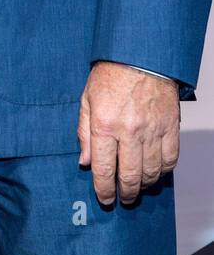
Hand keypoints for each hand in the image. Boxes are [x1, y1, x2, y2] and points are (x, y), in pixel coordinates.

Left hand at [77, 61, 178, 204]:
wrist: (140, 55)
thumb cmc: (111, 74)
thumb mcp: (86, 99)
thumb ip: (84, 132)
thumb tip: (85, 162)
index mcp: (104, 124)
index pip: (103, 169)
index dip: (103, 190)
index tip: (105, 199)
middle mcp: (129, 131)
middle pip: (129, 176)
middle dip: (125, 193)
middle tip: (123, 198)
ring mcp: (152, 130)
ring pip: (151, 172)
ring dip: (144, 185)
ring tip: (138, 187)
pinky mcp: (170, 126)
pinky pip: (170, 159)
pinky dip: (163, 171)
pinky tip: (156, 172)